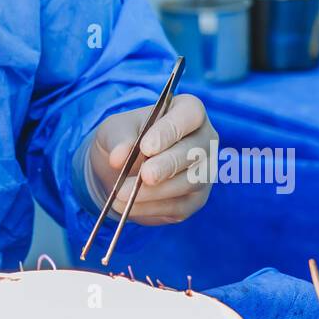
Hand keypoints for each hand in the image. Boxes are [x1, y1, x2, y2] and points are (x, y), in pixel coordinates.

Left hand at [88, 94, 216, 224]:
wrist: (121, 169)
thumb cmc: (124, 138)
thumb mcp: (114, 130)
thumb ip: (117, 139)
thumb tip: (119, 156)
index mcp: (188, 111)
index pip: (190, 114)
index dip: (170, 130)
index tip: (147, 147)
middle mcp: (204, 139)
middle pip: (195, 152)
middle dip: (168, 165)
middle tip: (145, 176)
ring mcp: (204, 170)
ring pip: (190, 182)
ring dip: (156, 191)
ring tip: (123, 193)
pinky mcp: (195, 199)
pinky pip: (179, 206)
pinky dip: (152, 207)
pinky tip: (128, 206)